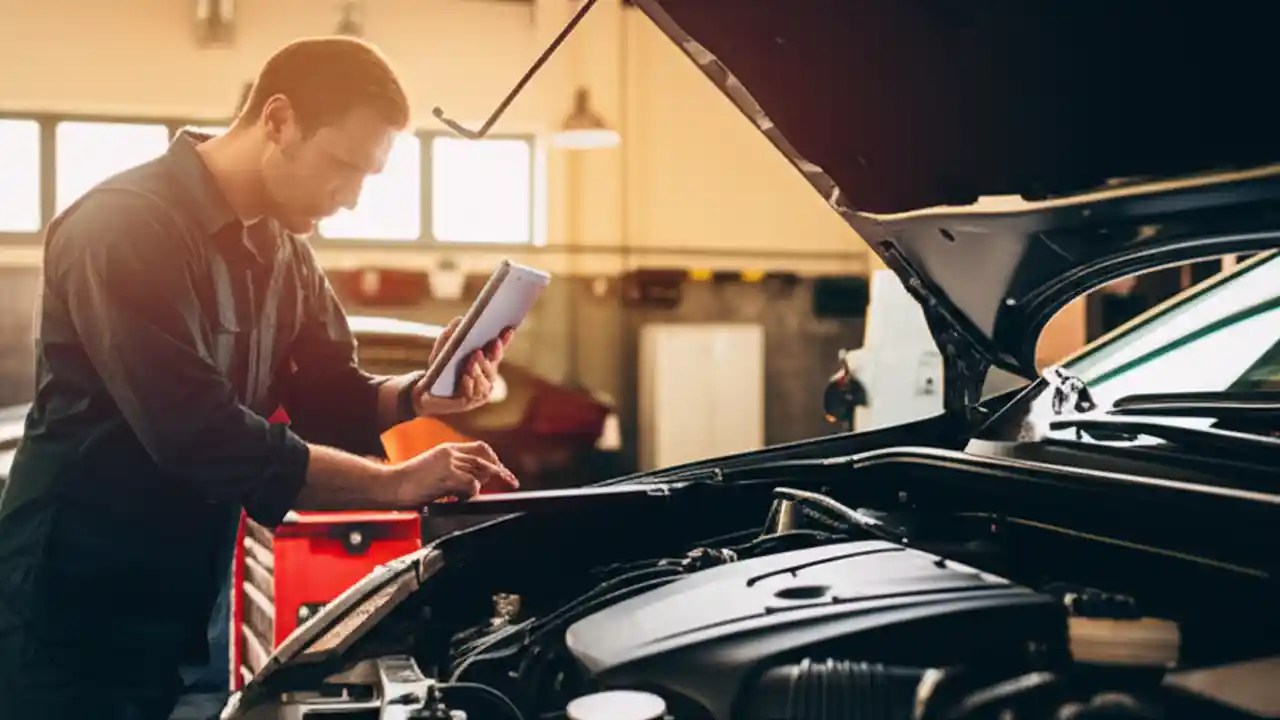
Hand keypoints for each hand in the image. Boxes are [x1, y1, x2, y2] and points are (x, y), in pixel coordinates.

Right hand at [392, 440, 518, 504]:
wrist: (389, 486)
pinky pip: (471, 485)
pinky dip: (469, 495)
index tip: (503, 472)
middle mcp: (450, 452)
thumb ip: (454, 471)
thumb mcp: (433, 470)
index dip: (495, 460)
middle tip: (511, 483)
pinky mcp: (447, 475)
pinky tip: (456, 499)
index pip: (480, 449)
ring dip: (476, 488)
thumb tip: (476, 481)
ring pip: (479, 473)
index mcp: (447, 449)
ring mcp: (449, 462)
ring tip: (461, 496)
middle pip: (485, 459)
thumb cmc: (407, 484)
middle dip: (500, 472)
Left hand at [412, 317, 514, 416]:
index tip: (509, 329)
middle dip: (490, 357)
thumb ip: (449, 336)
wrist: (426, 393)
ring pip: (484, 382)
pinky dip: (469, 385)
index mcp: (484, 364)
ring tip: (472, 361)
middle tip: (484, 347)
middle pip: (492, 367)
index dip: (505, 341)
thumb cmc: (438, 370)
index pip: (497, 352)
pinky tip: (466, 377)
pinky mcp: (469, 403)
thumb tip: (459, 319)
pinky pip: (473, 394)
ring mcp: (479, 392)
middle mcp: (485, 379)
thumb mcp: (441, 351)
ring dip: (478, 370)